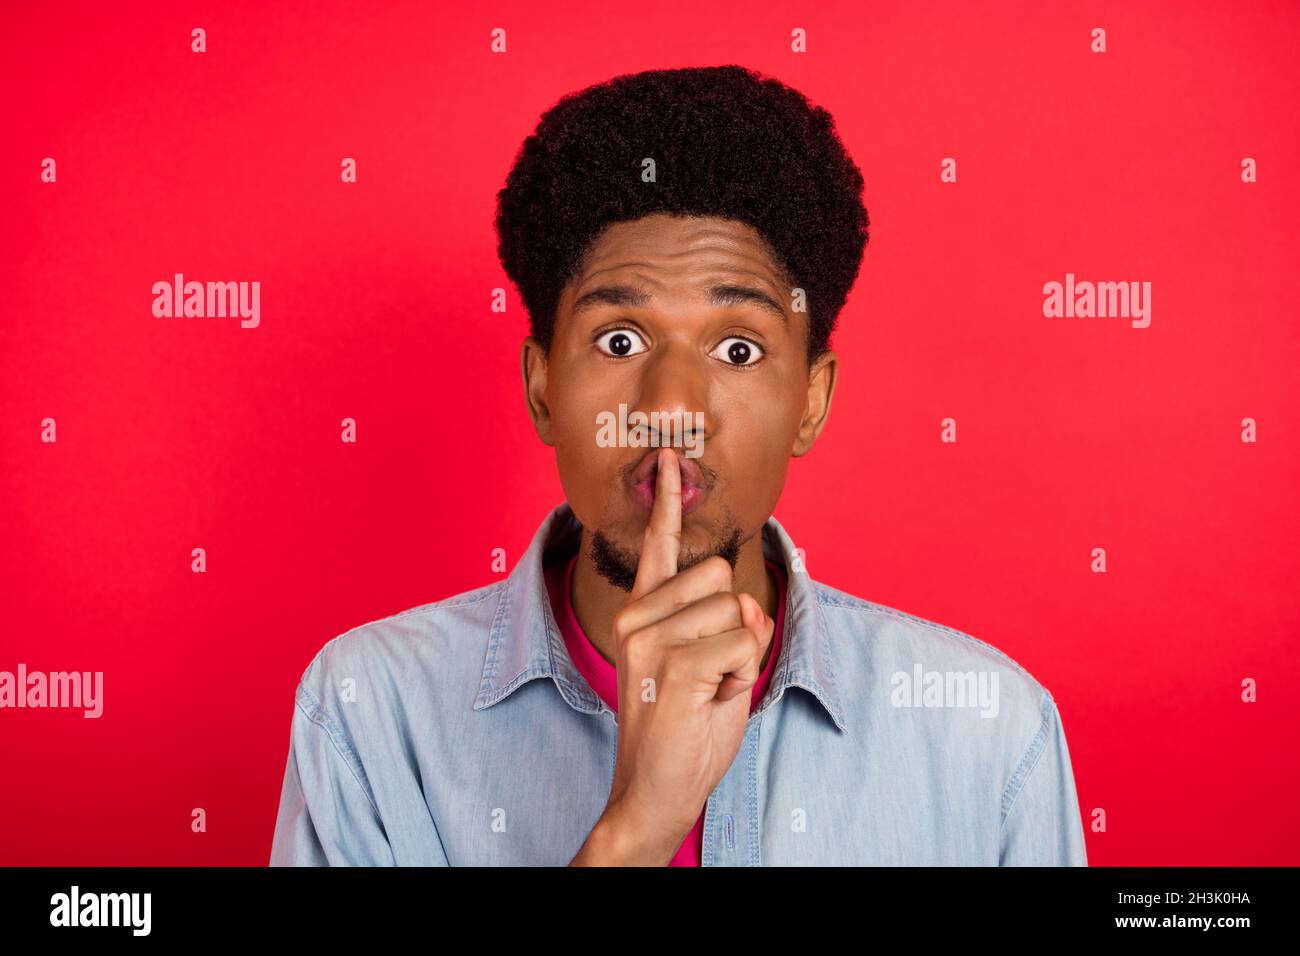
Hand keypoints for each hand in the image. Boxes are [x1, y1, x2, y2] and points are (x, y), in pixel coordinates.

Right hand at [569, 447, 773, 865]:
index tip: (672, 457)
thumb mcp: (714, 663)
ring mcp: (647, 639)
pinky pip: (742, 643)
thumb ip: (726, 619)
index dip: (670, 501)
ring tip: (706, 691)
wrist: (657, 789)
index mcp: (641, 613)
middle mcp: (635, 617)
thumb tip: (742, 597)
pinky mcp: (670, 664)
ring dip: (740, 657)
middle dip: (737, 625)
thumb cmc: (686, 728)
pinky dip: (741, 675)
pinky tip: (709, 701)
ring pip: (737, 611)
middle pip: (721, 577)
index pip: (658, 546)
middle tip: (709, 673)